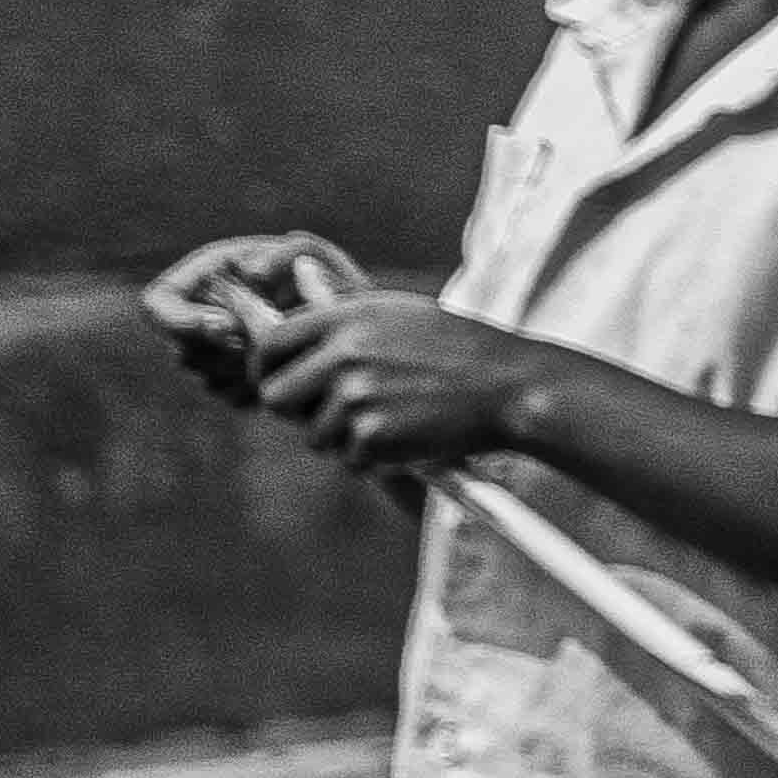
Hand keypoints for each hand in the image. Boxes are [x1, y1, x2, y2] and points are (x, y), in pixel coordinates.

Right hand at [140, 235, 348, 406]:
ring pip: (206, 374)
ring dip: (246, 368)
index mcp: (201, 279)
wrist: (348, 323)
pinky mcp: (231, 384)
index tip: (228, 326)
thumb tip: (252, 272)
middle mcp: (196, 319)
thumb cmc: (325, 279)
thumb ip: (285, 254)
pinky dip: (259, 385)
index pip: (157, 304)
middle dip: (225, 350)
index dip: (182, 320)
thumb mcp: (312, 256)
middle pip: (181, 347)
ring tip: (289, 351)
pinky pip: (230, 394)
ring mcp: (210, 355)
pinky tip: (290, 368)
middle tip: (270, 344)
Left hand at [254, 293, 552, 475]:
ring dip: (345, 439)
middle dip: (296, 412)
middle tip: (328, 415)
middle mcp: (345, 354)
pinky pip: (350, 460)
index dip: (265, 368)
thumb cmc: (460, 350)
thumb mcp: (401, 317)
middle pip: (275, 398)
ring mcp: (357, 396)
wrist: (512, 385)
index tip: (278, 382)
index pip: (271, 343)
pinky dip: (375, 459)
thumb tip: (285, 345)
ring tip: (394, 420)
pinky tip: (411, 437)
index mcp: (348, 317)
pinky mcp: (373, 435)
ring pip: (315, 437)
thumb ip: (344, 326)